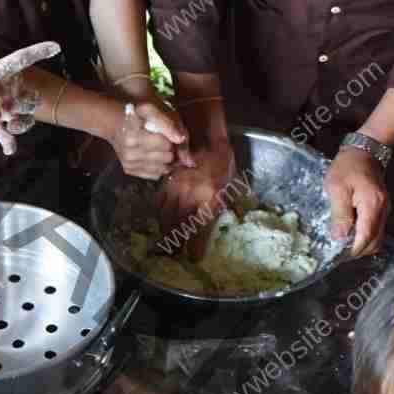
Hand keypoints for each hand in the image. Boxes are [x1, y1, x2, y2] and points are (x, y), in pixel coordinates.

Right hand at [113, 100, 188, 180]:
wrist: (113, 123)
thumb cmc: (136, 114)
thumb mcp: (151, 109)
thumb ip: (168, 123)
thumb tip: (181, 140)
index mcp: (133, 136)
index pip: (166, 144)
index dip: (172, 136)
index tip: (167, 130)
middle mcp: (129, 153)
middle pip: (167, 157)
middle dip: (170, 148)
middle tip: (164, 138)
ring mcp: (129, 164)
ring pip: (163, 168)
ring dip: (166, 158)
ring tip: (158, 147)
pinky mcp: (129, 171)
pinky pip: (156, 175)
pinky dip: (159, 166)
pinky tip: (153, 155)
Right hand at [157, 128, 235, 260]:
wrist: (206, 135)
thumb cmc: (222, 159)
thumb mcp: (232, 182)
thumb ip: (230, 203)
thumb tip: (235, 219)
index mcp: (211, 197)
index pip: (201, 228)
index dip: (196, 246)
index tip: (194, 258)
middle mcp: (191, 196)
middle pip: (179, 226)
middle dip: (176, 242)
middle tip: (174, 255)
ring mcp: (177, 188)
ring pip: (166, 215)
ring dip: (166, 231)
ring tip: (165, 243)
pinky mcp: (167, 180)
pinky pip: (159, 201)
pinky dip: (159, 213)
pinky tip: (160, 219)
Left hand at [325, 145, 388, 256]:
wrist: (364, 151)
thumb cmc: (347, 167)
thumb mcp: (337, 189)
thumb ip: (339, 214)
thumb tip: (339, 238)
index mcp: (372, 206)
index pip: (366, 238)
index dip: (353, 250)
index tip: (338, 255)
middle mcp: (383, 211)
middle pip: (374, 242)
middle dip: (358, 250)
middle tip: (339, 251)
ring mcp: (384, 210)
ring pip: (376, 238)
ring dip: (361, 244)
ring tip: (343, 243)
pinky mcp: (381, 209)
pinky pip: (375, 229)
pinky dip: (364, 236)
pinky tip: (350, 232)